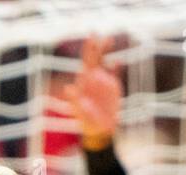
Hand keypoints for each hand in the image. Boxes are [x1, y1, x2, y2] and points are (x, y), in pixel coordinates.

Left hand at [63, 36, 120, 150]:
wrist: (100, 129)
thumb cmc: (87, 121)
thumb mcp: (80, 111)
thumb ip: (75, 99)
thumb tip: (68, 89)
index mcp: (84, 83)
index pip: (85, 63)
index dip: (87, 51)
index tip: (90, 39)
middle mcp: (93, 80)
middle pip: (94, 59)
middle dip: (96, 46)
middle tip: (97, 33)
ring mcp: (103, 82)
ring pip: (104, 62)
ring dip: (106, 51)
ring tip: (110, 39)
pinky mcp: (112, 87)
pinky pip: (114, 73)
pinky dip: (116, 67)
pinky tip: (117, 61)